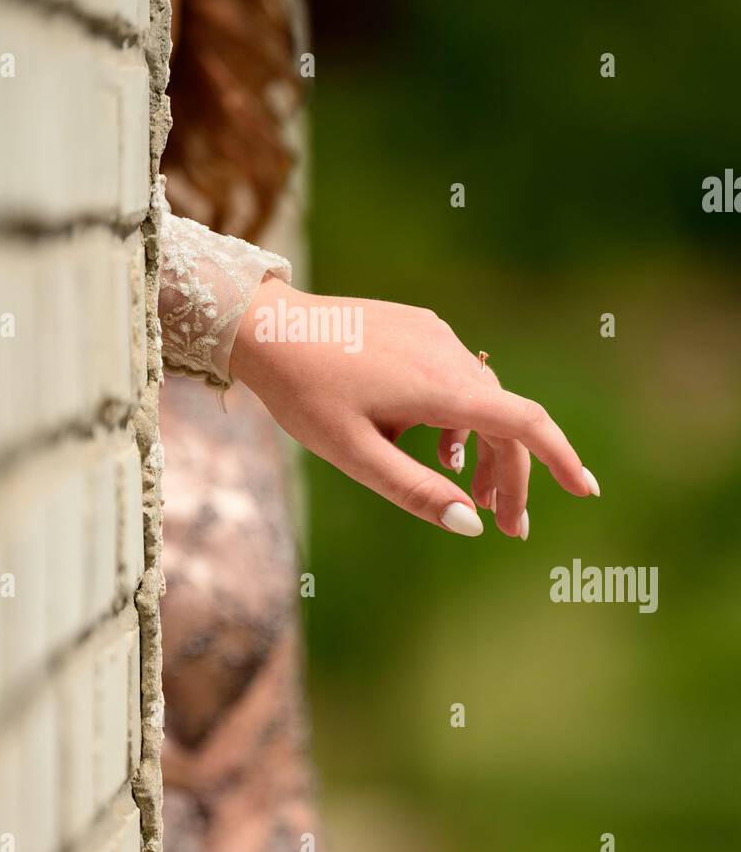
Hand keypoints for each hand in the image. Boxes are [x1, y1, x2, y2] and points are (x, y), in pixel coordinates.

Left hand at [230, 279, 598, 538]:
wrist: (265, 324)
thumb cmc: (304, 393)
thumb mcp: (354, 454)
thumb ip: (414, 489)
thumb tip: (471, 522)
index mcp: (441, 388)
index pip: (525, 423)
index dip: (561, 459)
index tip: (586, 491)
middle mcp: (448, 355)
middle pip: (504, 419)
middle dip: (512, 476)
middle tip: (508, 527)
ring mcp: (433, 336)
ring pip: (479, 397)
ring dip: (484, 447)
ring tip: (472, 492)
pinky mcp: (416, 327)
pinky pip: (454, 376)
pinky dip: (459, 417)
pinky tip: (438, 446)